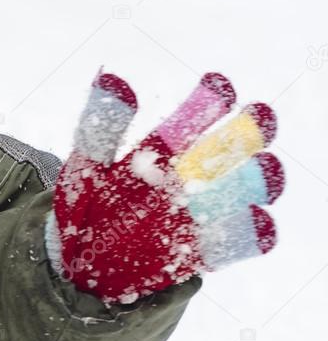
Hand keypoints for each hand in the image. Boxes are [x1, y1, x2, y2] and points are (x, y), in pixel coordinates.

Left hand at [44, 69, 284, 304]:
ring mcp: (197, 215)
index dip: (207, 104)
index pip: (190, 121)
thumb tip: (111, 78)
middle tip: (259, 120)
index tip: (221, 87)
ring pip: (237, 193)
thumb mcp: (86, 166)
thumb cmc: (82, 206)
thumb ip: (102, 127)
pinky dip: (248, 234)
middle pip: (225, 152)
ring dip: (251, 181)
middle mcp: (186, 178)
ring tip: (263, 169)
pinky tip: (258, 221)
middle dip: (245, 135)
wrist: (78, 262)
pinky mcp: (200, 253)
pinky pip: (233, 243)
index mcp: (160, 151)